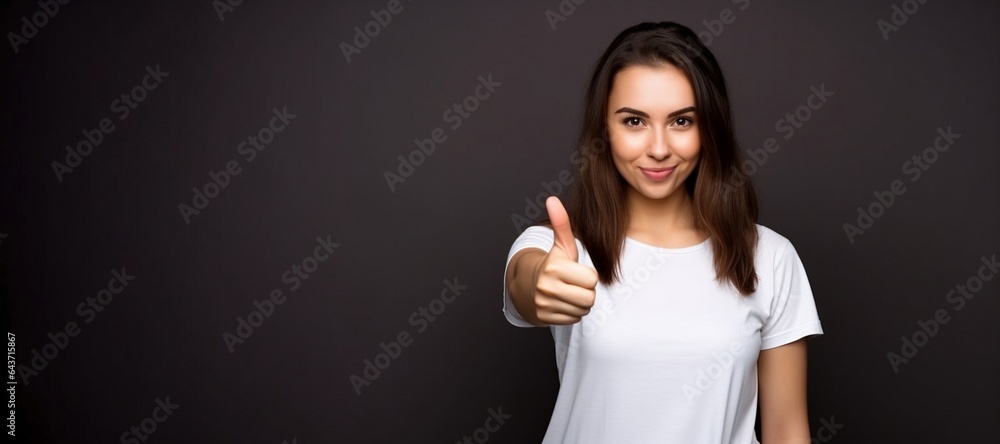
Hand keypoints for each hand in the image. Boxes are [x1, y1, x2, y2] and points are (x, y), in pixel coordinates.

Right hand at [532, 196, 598, 324]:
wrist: (530, 285)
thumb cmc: (554, 264)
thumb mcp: (561, 245)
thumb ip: (561, 223)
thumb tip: (552, 199)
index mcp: (553, 267)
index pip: (592, 279)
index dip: (588, 276)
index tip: (576, 272)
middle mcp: (546, 286)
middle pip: (589, 297)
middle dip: (586, 292)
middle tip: (574, 284)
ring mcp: (544, 304)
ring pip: (582, 310)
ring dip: (580, 303)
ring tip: (568, 293)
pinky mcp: (544, 317)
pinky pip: (573, 319)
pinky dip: (571, 313)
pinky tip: (562, 303)